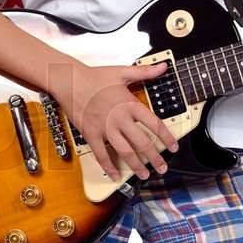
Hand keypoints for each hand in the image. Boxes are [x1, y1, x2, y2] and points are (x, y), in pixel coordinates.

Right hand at [48, 58, 179, 181]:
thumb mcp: (122, 72)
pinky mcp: (91, 134)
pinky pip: (101, 155)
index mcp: (130, 105)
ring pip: (125, 152)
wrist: (69, 80)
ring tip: (144, 174)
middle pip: (142, 143)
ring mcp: (105, 128)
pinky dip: (109, 167)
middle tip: (162, 168)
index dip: (167, 137)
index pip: (154, 124)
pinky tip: (115, 175)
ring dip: (136, 166)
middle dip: (155, 158)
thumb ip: (145, 72)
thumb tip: (163, 66)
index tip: (173, 146)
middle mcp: (120, 118)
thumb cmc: (94, 76)